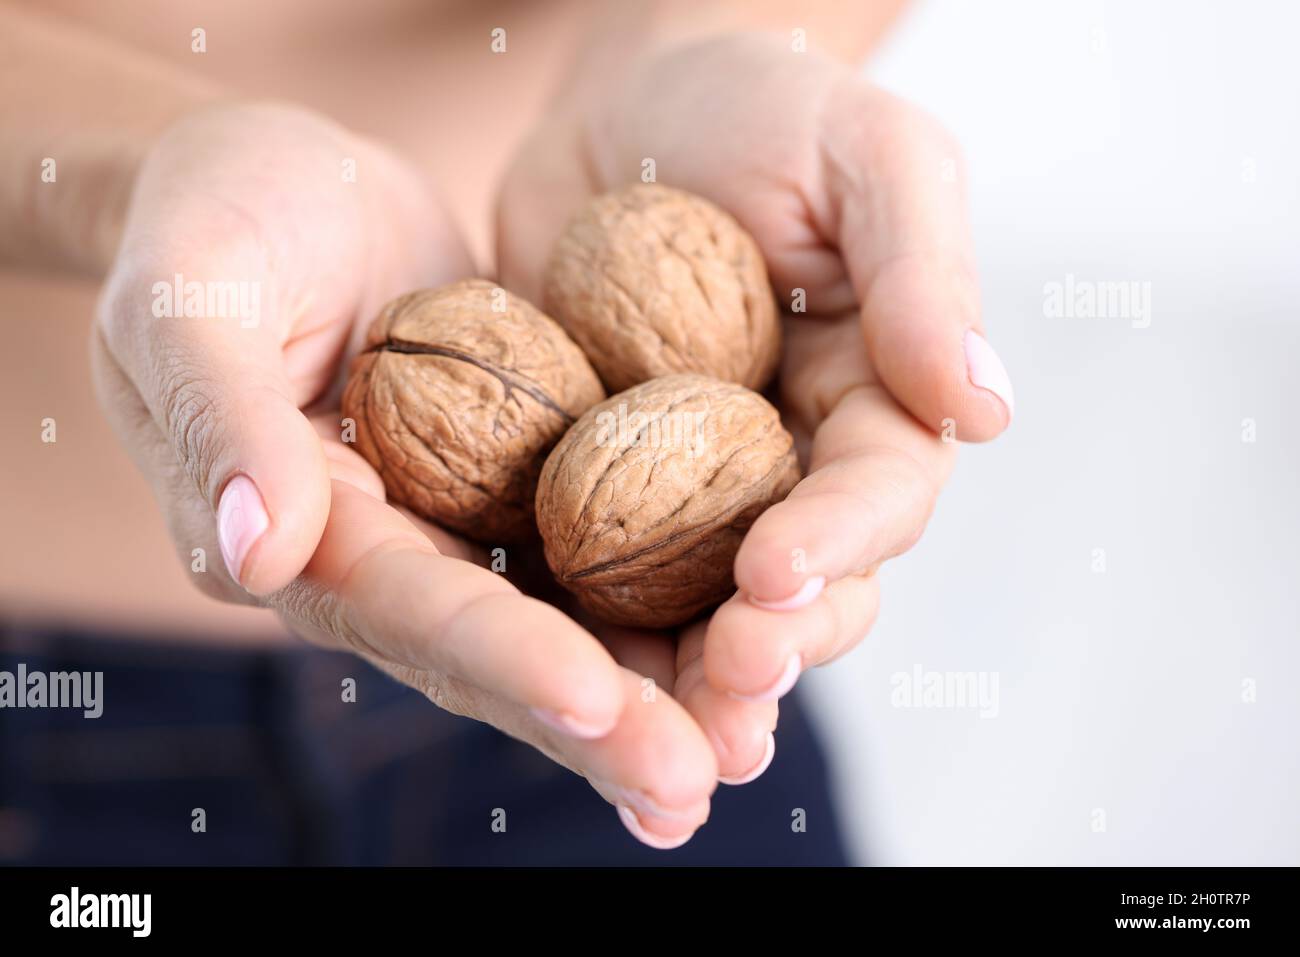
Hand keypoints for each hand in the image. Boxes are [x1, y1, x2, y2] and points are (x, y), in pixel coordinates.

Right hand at [92, 102, 718, 847]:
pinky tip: (743, 643)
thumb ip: (223, 420)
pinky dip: (664, 603)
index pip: (409, 609)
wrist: (283, 185)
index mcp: (302, 534)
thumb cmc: (217, 223)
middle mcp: (388, 558)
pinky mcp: (518, 485)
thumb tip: (259, 550)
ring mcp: (459, 530)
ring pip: (564, 625)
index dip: (501, 657)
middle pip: (500, 654)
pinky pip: (596, 552)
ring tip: (742, 750)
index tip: (594, 702)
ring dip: (651, 692)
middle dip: (597, 725)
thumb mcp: (191, 297)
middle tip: (692, 785)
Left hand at [498, 34, 1013, 781]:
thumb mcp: (866, 152)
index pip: (877, 493)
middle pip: (799, 581)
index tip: (776, 575)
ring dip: (681, 677)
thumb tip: (985, 406)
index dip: (838, 542)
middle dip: (770, 644)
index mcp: (874, 397)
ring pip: (698, 604)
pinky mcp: (597, 486)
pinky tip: (548, 676)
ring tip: (650, 738)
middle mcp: (792, 461)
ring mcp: (692, 486)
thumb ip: (923, 270)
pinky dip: (577, 628)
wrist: (621, 105)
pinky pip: (590, 565)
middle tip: (725, 695)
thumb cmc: (760, 103)